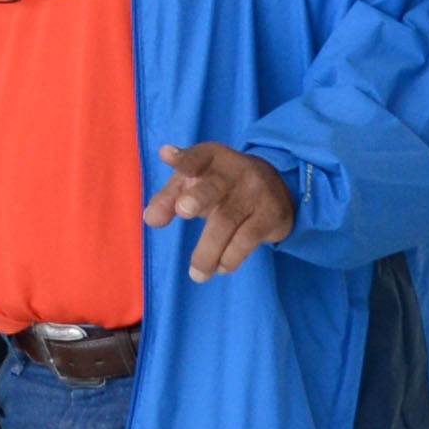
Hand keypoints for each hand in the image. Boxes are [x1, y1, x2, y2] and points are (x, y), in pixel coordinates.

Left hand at [143, 143, 294, 280]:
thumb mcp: (194, 183)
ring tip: (196, 274)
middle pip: (214, 186)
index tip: (166, 155)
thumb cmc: (220, 185)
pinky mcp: (271, 215)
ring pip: (226, 221)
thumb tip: (151, 220)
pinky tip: (220, 268)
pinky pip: (247, 240)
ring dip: (207, 252)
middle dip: (197, 198)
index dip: (182, 157)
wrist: (277, 186)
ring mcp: (255, 193)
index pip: (195, 156)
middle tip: (182, 210)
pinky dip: (230, 258)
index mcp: (211, 157)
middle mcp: (235, 171)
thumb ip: (168, 198)